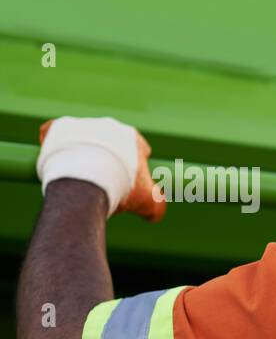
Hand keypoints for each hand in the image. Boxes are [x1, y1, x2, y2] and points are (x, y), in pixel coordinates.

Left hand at [37, 117, 163, 220]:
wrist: (81, 181)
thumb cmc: (119, 188)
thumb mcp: (148, 202)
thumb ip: (157, 207)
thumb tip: (154, 214)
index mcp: (133, 138)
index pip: (139, 150)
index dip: (136, 168)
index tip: (129, 183)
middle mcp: (108, 125)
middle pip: (111, 144)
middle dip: (109, 160)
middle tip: (104, 183)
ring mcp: (82, 124)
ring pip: (84, 140)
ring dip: (84, 154)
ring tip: (79, 178)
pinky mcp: (58, 127)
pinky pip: (56, 133)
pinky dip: (56, 145)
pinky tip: (59, 161)